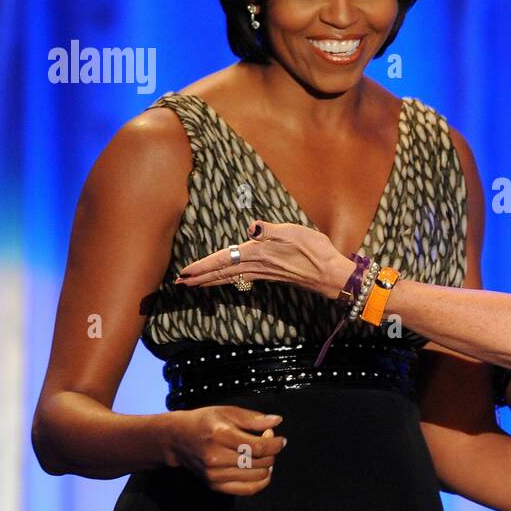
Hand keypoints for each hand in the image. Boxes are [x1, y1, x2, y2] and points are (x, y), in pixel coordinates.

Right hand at [165, 405, 286, 495]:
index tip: (281, 439)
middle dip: (272, 453)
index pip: (258, 447)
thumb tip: (277, 421)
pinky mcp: (215, 485)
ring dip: (268, 466)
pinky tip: (262, 471)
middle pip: (259, 462)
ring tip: (264, 455)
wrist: (177, 439)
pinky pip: (247, 490)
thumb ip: (253, 418)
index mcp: (221, 436)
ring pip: (257, 476)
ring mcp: (215, 474)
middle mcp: (217, 458)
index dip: (275, 444)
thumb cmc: (204, 422)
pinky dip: (261, 481)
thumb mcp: (227, 412)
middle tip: (269, 443)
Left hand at [174, 220, 349, 299]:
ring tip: (195, 284)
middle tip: (180, 283)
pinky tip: (227, 281)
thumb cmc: (315, 251)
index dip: (202, 266)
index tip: (184, 273)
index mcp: (258, 253)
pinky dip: (228, 280)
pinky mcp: (272, 276)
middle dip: (200, 278)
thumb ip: (271, 230)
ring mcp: (264, 273)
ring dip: (211, 281)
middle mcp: (258, 265)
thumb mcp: (294, 232)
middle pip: (222, 273)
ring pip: (230, 278)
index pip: (223, 259)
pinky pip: (241, 279)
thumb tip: (253, 226)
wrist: (330, 274)